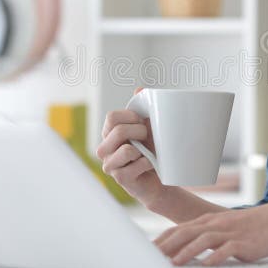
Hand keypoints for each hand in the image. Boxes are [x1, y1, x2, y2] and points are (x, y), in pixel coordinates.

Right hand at [96, 87, 164, 206]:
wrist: (162, 177)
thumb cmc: (152, 150)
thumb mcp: (149, 126)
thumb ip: (142, 107)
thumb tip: (139, 88)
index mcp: (108, 133)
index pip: (112, 117)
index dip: (131, 116)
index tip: (142, 121)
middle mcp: (104, 148)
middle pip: (118, 131)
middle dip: (140, 131)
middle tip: (148, 138)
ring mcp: (110, 165)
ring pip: (127, 149)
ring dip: (143, 149)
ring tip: (147, 153)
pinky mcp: (120, 178)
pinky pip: (136, 164)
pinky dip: (148, 163)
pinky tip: (149, 166)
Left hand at [154, 199, 267, 265]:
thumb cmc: (251, 226)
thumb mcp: (225, 227)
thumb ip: (207, 235)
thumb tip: (185, 249)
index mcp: (209, 221)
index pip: (179, 229)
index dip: (162, 240)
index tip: (147, 251)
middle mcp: (216, 224)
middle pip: (186, 232)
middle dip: (167, 246)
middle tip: (152, 258)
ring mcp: (230, 232)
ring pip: (204, 239)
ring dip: (187, 251)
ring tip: (174, 263)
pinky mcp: (244, 243)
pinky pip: (227, 250)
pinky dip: (215, 257)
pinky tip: (206, 266)